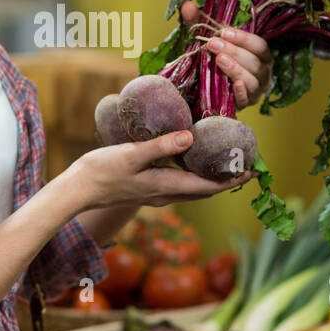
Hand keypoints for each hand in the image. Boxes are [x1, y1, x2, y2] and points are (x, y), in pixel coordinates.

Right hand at [63, 131, 255, 212]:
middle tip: (245, 162)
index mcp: (166, 187)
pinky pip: (179, 181)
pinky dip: (193, 171)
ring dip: (211, 176)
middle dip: (227, 179)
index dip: (232, 180)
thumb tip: (192, 137)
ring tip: (224, 158)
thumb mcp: (132, 154)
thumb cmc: (102, 172)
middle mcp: (165, 193)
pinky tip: (190, 155)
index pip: (209, 187)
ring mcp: (156, 192)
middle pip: (205, 189)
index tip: (252, 170)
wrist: (78, 190)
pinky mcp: (147, 186)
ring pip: (193, 186)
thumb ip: (161, 146)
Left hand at [180, 1, 272, 111]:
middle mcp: (263, 73)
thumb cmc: (216, 59)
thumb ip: (199, 23)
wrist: (208, 89)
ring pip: (252, 80)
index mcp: (260, 55)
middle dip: (234, 51)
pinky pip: (247, 100)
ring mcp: (256, 90)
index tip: (224, 31)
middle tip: (213, 44)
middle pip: (254, 62)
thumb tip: (187, 5)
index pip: (260, 45)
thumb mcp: (209, 39)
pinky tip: (234, 85)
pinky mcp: (246, 104)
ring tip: (219, 60)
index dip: (244, 38)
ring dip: (236, 69)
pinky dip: (242, 93)